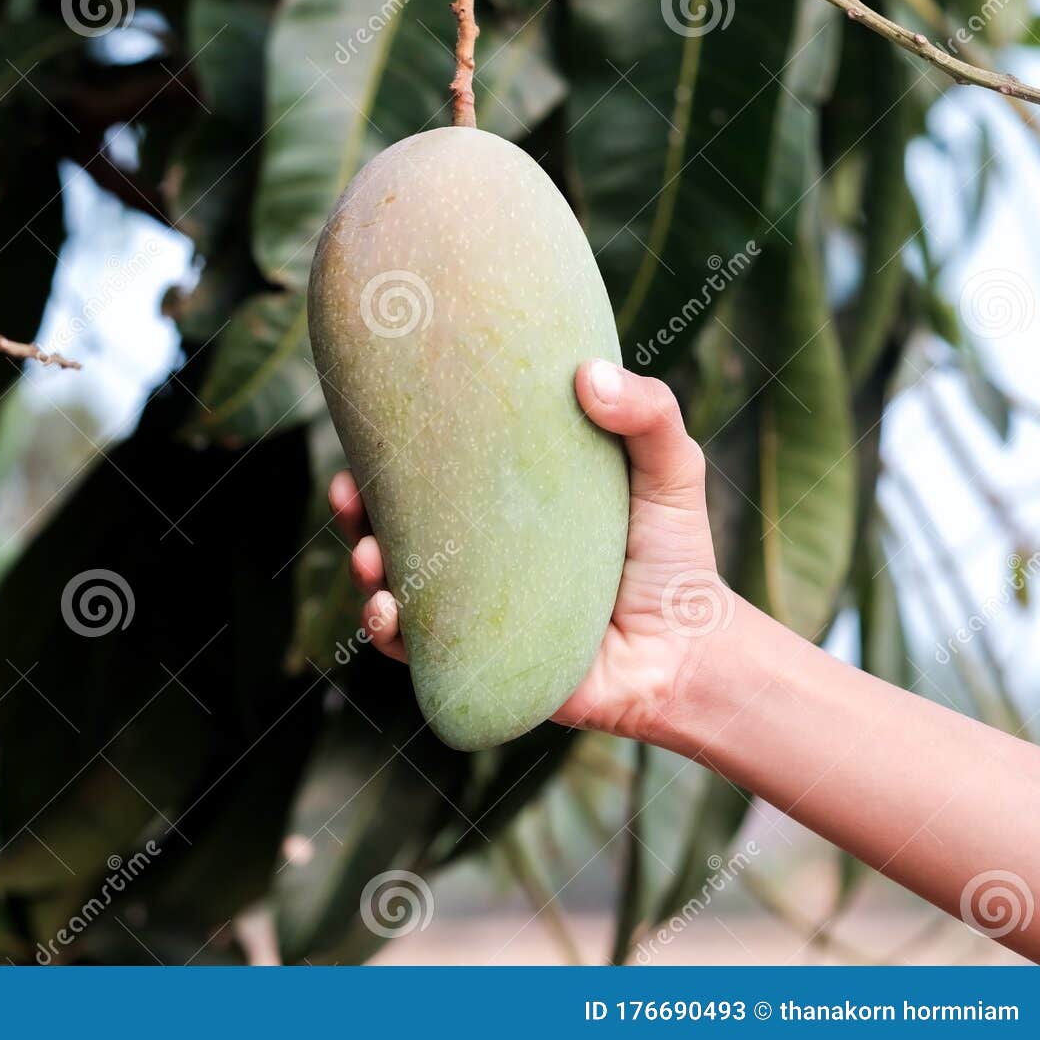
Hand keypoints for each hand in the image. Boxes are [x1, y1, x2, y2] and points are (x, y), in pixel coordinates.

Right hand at [328, 359, 732, 743]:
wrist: (691, 653)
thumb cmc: (676, 556)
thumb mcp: (670, 469)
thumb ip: (649, 412)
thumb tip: (587, 374)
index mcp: (502, 511)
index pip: (430, 479)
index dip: (386, 457)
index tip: (362, 429)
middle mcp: (476, 563)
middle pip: (391, 532)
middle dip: (354, 514)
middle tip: (348, 492)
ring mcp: (473, 616)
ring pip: (392, 590)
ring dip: (363, 573)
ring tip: (368, 560)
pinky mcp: (478, 666)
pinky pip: (417, 654)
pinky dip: (389, 635)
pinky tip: (386, 613)